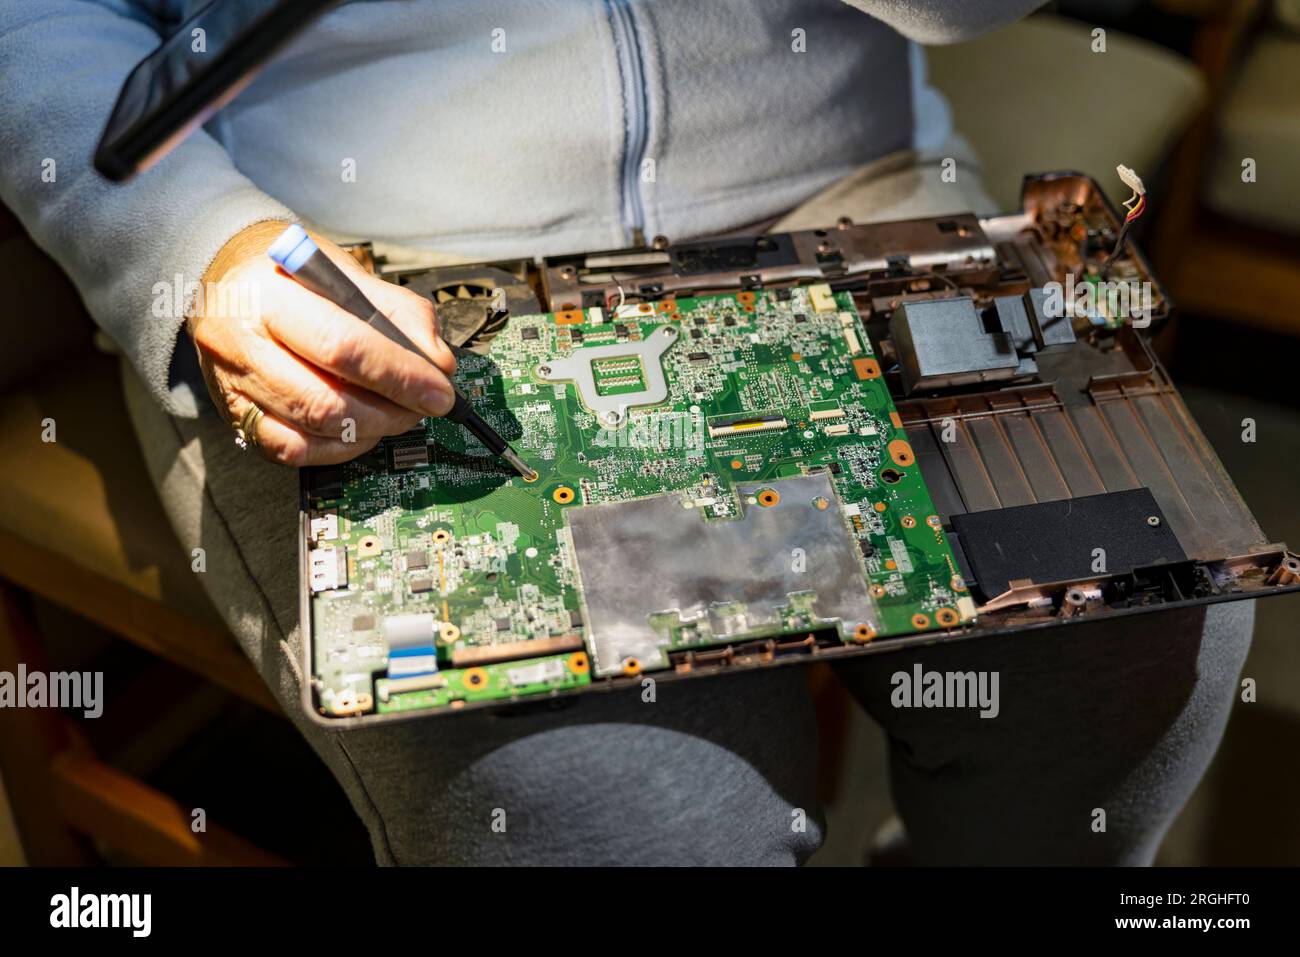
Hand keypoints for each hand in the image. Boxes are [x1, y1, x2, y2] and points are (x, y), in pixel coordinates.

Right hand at [188, 221, 456, 465]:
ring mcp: (233, 385)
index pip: (342, 347)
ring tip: (397, 411)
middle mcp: (240, 342)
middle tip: (424, 405)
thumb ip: (402, 314)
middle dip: (391, 412)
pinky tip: (362, 428)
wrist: (233, 281)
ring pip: (314, 431)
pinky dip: (340, 446)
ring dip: (372, 430)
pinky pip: (294, 452)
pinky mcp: (235, 418)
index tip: (441, 392)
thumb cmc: (299, 279)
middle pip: (326, 401)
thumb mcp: (351, 274)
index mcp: (268, 294)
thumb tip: (439, 365)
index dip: (399, 376)